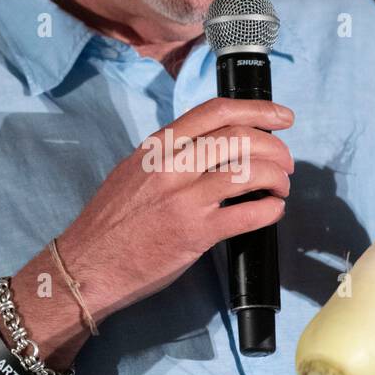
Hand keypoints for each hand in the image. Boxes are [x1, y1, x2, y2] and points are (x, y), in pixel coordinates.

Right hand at [51, 97, 294, 322]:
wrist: (88, 265)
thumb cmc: (111, 223)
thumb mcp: (134, 171)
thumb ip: (170, 156)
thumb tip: (213, 148)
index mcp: (158, 146)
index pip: (216, 111)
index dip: (258, 110)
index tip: (282, 117)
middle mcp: (172, 165)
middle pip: (240, 137)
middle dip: (275, 147)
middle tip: (286, 162)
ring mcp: (184, 199)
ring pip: (249, 171)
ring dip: (277, 178)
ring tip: (281, 188)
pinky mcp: (195, 233)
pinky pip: (248, 214)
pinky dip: (270, 210)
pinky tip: (272, 211)